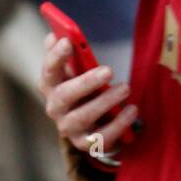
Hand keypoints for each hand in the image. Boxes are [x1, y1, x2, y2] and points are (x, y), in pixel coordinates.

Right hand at [38, 32, 137, 156]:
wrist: (89, 124)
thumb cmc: (82, 90)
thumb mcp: (75, 71)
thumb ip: (68, 54)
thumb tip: (54, 36)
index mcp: (50, 86)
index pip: (48, 71)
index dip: (56, 57)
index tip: (68, 41)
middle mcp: (55, 108)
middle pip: (64, 96)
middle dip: (86, 82)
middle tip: (108, 70)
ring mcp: (68, 128)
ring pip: (83, 117)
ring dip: (105, 102)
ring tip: (125, 88)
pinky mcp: (85, 144)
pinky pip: (100, 138)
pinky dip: (118, 124)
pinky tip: (131, 110)